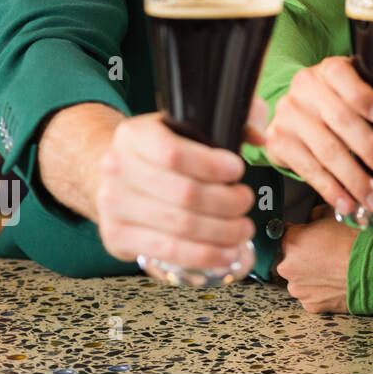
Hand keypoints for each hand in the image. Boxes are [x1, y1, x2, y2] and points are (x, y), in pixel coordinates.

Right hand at [95, 97, 264, 268]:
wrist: (121, 173)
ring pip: (180, 226)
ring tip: (243, 228)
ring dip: (222, 231)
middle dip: (227, 201)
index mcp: (134, 135)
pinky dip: (203, 255)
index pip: (174, 153)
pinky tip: (225, 252)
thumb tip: (259, 136)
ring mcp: (113, 205)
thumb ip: (233, 118)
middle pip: (184, 194)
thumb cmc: (165, 149)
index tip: (237, 169)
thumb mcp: (191, 123)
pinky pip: (167, 250)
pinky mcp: (117, 236)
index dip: (211, 165)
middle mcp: (117, 169)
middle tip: (245, 200)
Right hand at [262, 56, 372, 219]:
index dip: (364, 96)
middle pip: (340, 120)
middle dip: (369, 148)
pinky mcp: (279, 142)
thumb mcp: (372, 91)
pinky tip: (349, 203)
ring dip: (354, 179)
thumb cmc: (345, 100)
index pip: (345, 78)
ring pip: (326, 150)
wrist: (298, 110)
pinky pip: (308, 170)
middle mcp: (306, 89)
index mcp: (331, 70)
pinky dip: (331, 189)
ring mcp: (289, 116)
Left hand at [276, 204, 355, 312]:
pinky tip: (337, 282)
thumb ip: (316, 215)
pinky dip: (321, 291)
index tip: (306, 234)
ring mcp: (299, 289)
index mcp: (291, 241)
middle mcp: (288, 267)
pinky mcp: (311, 306)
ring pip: (300, 279)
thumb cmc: (357, 241)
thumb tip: (312, 219)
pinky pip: (312, 295)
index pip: (282, 233)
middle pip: (290, 258)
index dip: (298, 232)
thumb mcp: (337, 214)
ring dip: (312, 275)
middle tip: (327, 252)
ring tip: (335, 269)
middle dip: (304, 255)